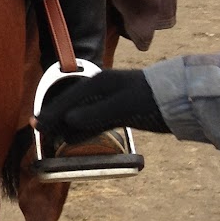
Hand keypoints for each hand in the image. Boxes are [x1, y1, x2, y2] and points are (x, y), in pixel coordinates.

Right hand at [36, 67, 168, 142]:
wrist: (183, 99)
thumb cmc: (152, 99)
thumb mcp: (123, 107)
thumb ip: (95, 114)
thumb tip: (67, 121)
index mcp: (99, 83)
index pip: (68, 98)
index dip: (51, 112)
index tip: (36, 125)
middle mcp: (102, 89)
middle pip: (72, 105)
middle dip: (56, 117)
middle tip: (40, 132)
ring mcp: (111, 100)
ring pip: (82, 113)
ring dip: (68, 125)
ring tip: (54, 137)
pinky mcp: (121, 111)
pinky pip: (95, 120)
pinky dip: (83, 129)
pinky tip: (76, 138)